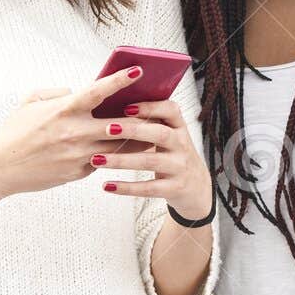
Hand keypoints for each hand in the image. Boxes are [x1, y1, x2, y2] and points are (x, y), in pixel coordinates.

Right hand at [0, 66, 155, 197]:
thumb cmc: (13, 133)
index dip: (121, 79)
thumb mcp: (30, 103)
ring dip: (136, 139)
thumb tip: (76, 90)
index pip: (99, 90)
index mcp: (64, 109)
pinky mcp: (78, 172)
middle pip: (120, 123)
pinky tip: (127, 153)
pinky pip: (103, 161)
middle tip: (158, 109)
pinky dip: (115, 156)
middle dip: (141, 117)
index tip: (139, 70)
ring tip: (153, 133)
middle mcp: (75, 131)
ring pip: (118, 146)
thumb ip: (56, 93)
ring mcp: (78, 154)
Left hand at [88, 98, 213, 221]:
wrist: (197, 188)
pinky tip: (107, 185)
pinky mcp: (174, 188)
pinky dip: (127, 187)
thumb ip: (152, 124)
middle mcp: (182, 145)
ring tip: (97, 159)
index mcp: (179, 128)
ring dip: (122, 160)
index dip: (150, 107)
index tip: (126, 107)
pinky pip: (149, 188)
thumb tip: (114, 106)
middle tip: (108, 128)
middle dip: (134, 130)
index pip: (171, 110)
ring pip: (150, 161)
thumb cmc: (173, 156)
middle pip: (160, 134)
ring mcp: (179, 167)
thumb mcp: (171, 136)